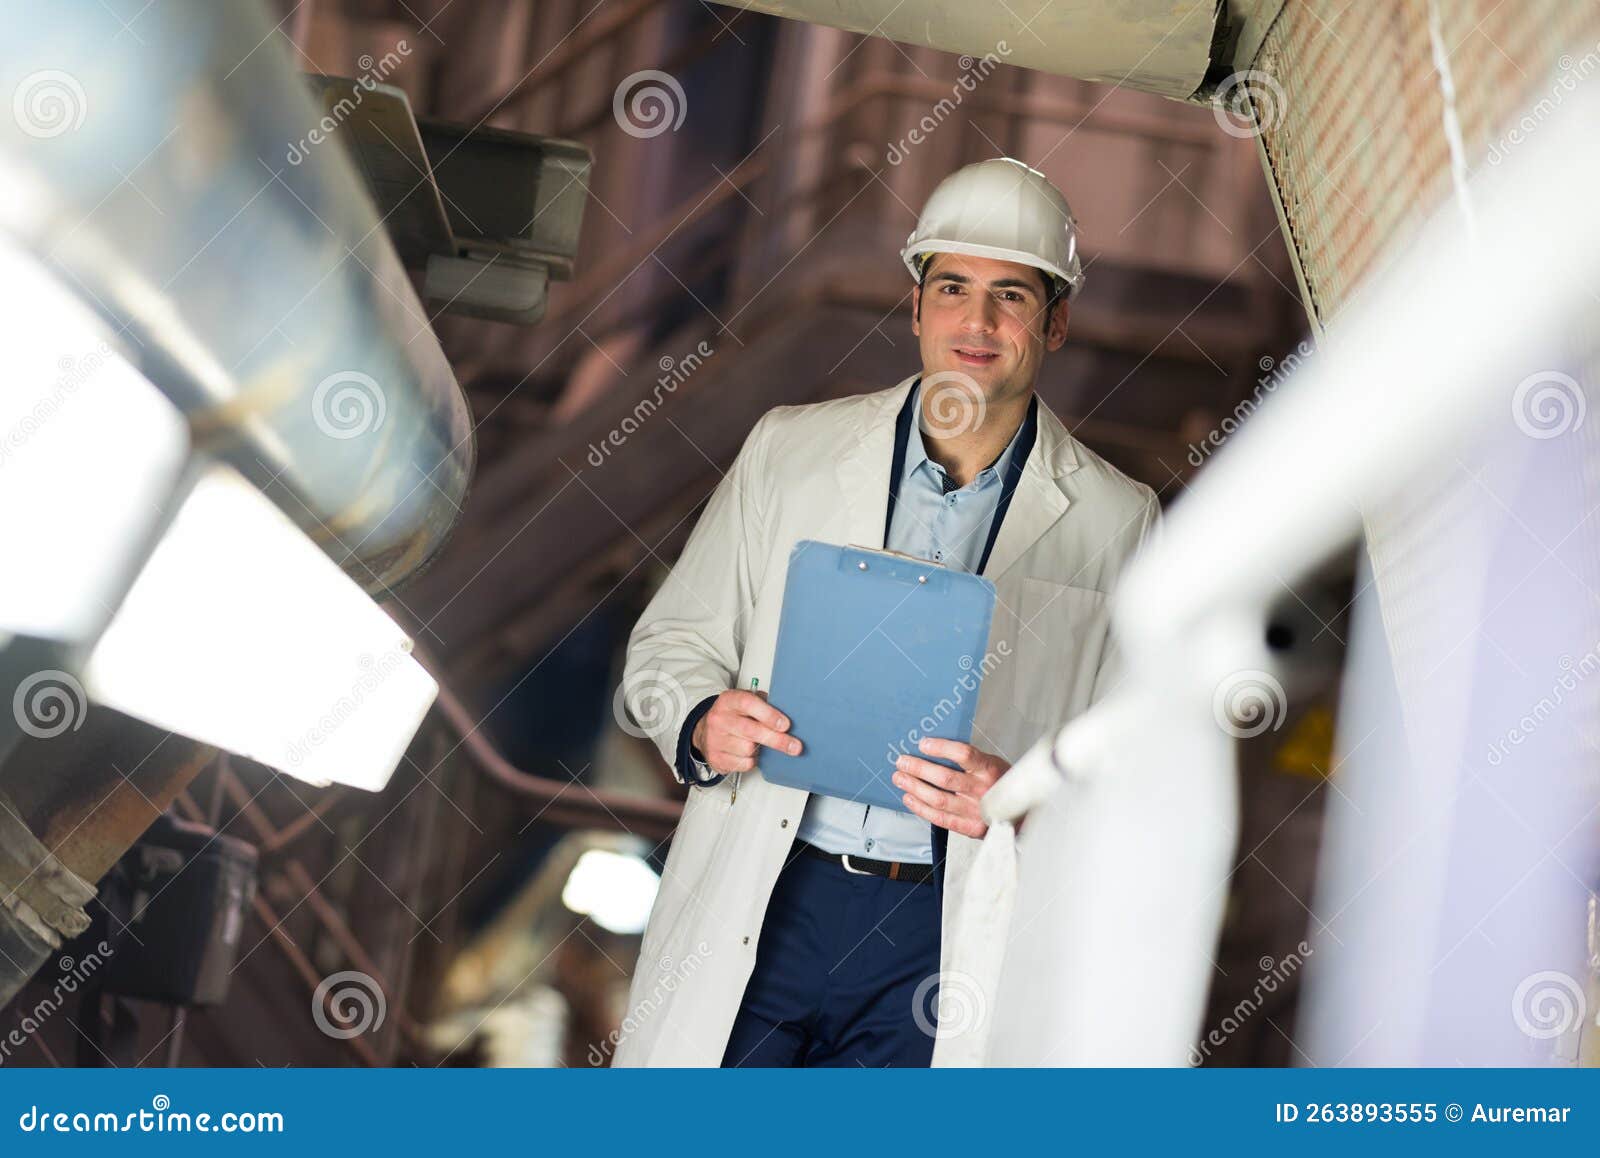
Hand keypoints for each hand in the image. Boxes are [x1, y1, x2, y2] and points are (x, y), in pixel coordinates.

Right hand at [691, 689, 801, 773]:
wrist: (706, 732)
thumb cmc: (733, 715)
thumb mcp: (746, 701)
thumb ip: (764, 704)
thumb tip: (789, 713)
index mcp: (728, 700)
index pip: (748, 704)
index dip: (769, 715)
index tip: (786, 725)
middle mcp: (719, 718)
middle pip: (751, 731)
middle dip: (777, 740)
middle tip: (795, 746)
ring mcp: (715, 739)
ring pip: (748, 749)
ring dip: (760, 749)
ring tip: (758, 743)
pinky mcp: (716, 758)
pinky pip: (744, 763)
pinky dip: (752, 760)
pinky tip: (748, 752)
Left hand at [892, 737, 1009, 837]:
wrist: (1022, 816)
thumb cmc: (1001, 784)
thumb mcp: (992, 764)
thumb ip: (969, 759)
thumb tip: (933, 747)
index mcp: (990, 769)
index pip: (964, 754)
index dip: (941, 748)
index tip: (923, 743)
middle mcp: (983, 790)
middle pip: (945, 778)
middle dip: (919, 768)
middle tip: (902, 761)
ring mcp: (976, 811)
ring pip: (938, 799)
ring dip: (914, 787)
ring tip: (900, 778)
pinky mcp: (970, 828)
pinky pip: (940, 819)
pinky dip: (921, 808)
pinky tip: (909, 798)